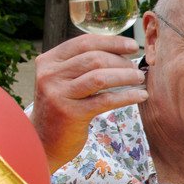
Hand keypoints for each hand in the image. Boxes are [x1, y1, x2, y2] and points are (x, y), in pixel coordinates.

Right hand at [31, 35, 144, 170]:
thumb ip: (82, 64)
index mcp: (49, 61)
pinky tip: (140, 95)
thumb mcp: (64, 81)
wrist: (43, 141)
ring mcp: (58, 94)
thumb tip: (121, 51)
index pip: (84, 42)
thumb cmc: (62, 107)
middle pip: (95, 58)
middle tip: (135, 69)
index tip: (132, 45)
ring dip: (125, 76)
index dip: (112, 42)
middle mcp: (50, 75)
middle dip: (121, 61)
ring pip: (100, 77)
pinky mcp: (71, 114)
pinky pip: (106, 100)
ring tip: (139, 79)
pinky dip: (127, 96)